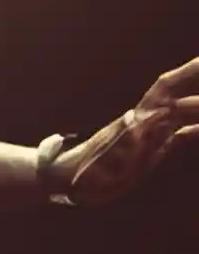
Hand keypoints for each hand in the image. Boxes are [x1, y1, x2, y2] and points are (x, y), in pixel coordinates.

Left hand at [53, 56, 198, 204]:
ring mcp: (147, 135)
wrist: (68, 180)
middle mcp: (145, 122)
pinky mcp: (147, 150)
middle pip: (179, 97)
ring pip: (181, 114)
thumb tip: (149, 113)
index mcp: (137, 120)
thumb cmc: (86, 172)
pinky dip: (192, 130)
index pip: (168, 87)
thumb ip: (131, 137)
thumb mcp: (112, 158)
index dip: (188, 72)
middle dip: (196, 82)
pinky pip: (176, 136)